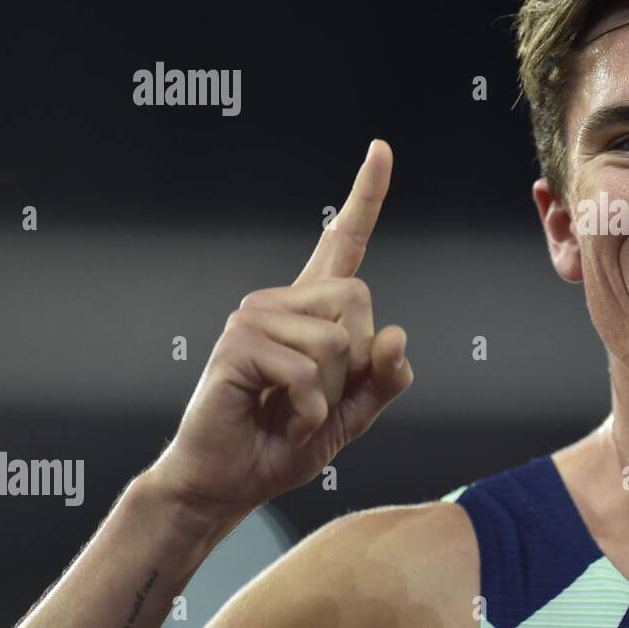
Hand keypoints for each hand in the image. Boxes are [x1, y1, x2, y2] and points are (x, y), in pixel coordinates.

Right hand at [150, 139, 413, 522]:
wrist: (231, 480)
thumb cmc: (287, 440)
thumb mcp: (354, 413)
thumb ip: (384, 378)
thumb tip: (397, 334)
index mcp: (313, 309)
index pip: (344, 240)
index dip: (366, 195)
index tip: (381, 147)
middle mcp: (283, 300)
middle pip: (359, 301)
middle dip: (356, 361)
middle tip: (316, 396)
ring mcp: (254, 317)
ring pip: (337, 341)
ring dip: (327, 392)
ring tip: (293, 407)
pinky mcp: (237, 345)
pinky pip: (305, 370)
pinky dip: (309, 410)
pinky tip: (283, 419)